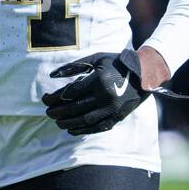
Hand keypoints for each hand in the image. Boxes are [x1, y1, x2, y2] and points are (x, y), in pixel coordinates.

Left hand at [42, 48, 183, 135]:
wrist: (144, 74)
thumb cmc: (116, 63)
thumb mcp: (96, 59)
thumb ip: (73, 66)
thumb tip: (52, 75)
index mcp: (99, 80)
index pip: (70, 93)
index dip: (54, 98)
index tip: (44, 99)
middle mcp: (105, 96)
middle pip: (75, 108)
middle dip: (58, 112)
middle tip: (47, 112)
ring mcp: (112, 109)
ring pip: (85, 120)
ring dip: (68, 123)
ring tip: (57, 122)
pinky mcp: (117, 117)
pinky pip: (97, 127)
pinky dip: (83, 130)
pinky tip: (71, 130)